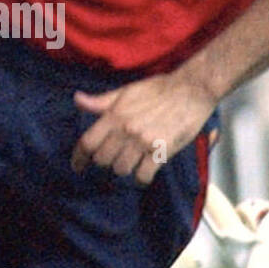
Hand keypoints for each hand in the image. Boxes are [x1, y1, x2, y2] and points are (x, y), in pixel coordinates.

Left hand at [71, 71, 215, 184]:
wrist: (191, 90)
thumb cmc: (159, 89)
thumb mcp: (126, 92)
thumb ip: (101, 102)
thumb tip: (77, 100)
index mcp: (115, 115)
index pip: (87, 142)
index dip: (78, 157)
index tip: (77, 165)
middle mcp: (125, 130)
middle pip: (102, 160)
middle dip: (105, 162)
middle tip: (113, 158)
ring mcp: (143, 142)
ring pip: (121, 169)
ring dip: (124, 168)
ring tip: (131, 162)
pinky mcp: (161, 151)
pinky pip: (143, 175)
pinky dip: (141, 178)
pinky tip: (144, 172)